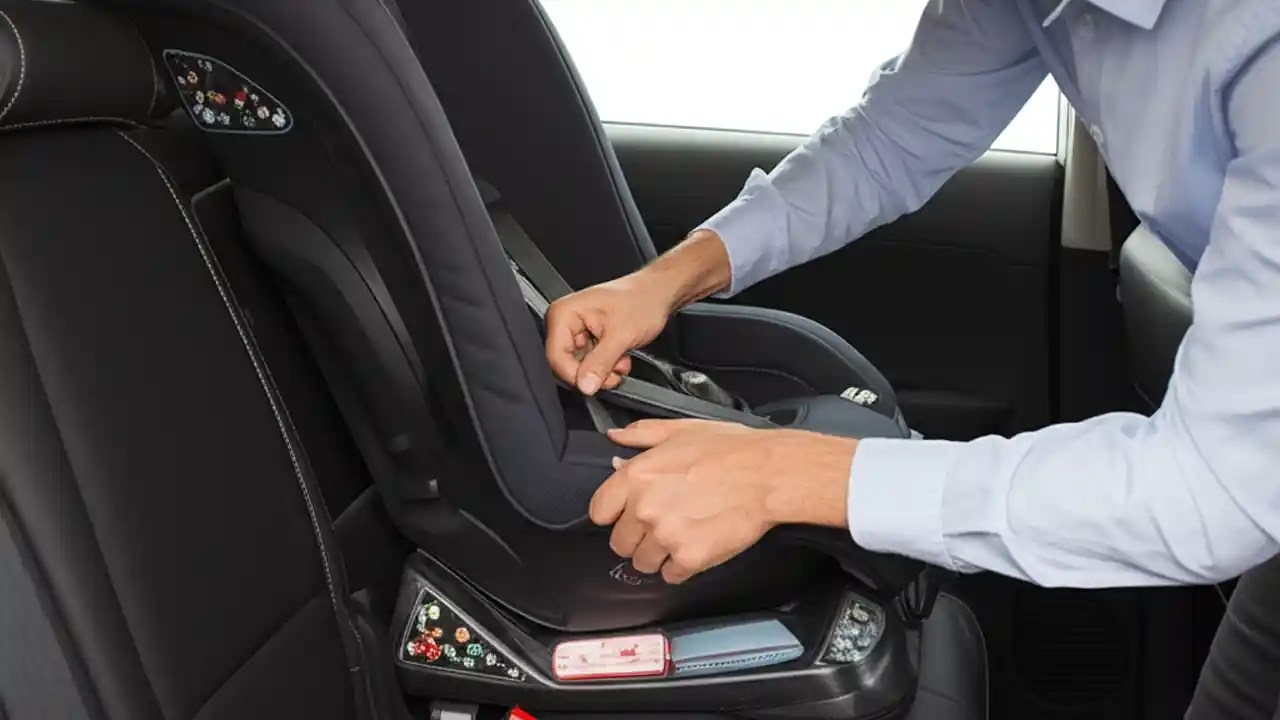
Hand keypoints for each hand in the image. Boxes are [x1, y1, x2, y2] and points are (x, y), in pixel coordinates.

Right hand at [544, 273, 673, 394]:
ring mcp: (575, 330)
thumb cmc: (642, 301)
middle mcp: (564, 321)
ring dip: (603, 371)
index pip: (556, 357)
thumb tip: (585, 386)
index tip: (595, 384)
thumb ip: (600, 362)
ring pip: (579, 368)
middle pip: (566, 364)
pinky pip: (588, 364)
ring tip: (621, 361)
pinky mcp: (586, 338)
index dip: (575, 375)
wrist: (658, 294)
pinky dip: (606, 367)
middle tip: (615, 373)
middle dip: (593, 374)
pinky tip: (620, 357)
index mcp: (564, 313)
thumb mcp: (622, 335)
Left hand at [590, 419, 856, 583]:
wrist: (769, 474)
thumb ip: (641, 435)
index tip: (627, 514)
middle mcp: (644, 509)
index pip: (599, 511)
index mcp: (636, 476)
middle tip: (662, 525)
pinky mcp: (689, 558)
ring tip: (682, 536)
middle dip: (638, 537)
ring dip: (658, 555)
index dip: (614, 514)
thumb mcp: (680, 430)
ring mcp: (666, 536)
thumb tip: (615, 438)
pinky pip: (671, 575)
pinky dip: (681, 567)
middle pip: (619, 543)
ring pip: (643, 562)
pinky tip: (697, 546)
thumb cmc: (731, 450)